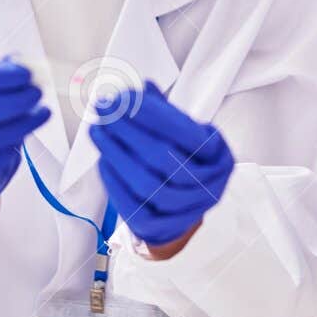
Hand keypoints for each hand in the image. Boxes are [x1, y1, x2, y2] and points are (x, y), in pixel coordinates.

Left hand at [90, 81, 234, 249]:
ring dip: (117, 154)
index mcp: (218, 157)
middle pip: (163, 158)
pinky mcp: (162, 228)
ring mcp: (187, 211)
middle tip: (104, 109)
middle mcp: (208, 186)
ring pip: (147, 184)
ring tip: (98, 131)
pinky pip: (134, 206)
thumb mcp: (184, 136)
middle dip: (128, 130)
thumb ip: (166, 114)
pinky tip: (103, 160)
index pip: (186, 132)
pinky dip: (115, 182)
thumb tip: (145, 88)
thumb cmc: (184, 165)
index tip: (125, 97)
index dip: (153, 114)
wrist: (185, 212)